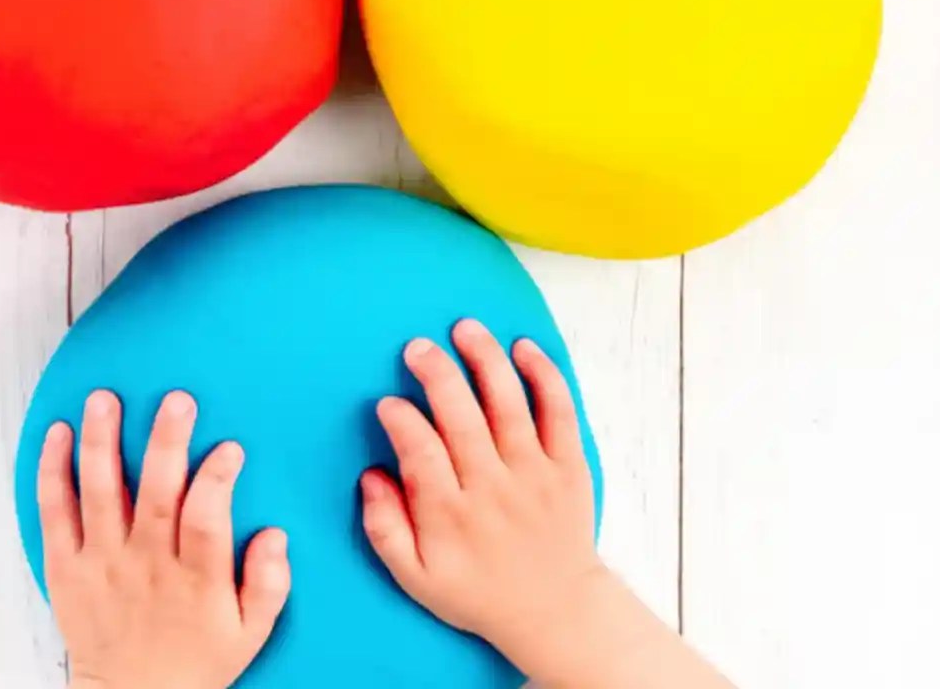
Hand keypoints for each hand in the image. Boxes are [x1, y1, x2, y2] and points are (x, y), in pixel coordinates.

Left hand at [37, 390, 290, 688]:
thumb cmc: (194, 663)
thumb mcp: (249, 634)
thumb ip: (268, 583)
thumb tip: (274, 536)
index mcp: (194, 579)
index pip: (206, 518)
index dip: (218, 479)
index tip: (229, 448)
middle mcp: (145, 565)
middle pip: (155, 493)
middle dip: (166, 442)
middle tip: (176, 400)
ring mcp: (101, 563)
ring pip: (100, 492)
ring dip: (103, 442)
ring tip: (105, 399)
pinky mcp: (65, 567)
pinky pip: (54, 512)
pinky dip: (53, 472)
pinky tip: (59, 434)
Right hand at [360, 319, 602, 655]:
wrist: (555, 609)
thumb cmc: (478, 591)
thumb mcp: (416, 577)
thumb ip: (385, 528)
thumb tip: (371, 476)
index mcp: (450, 515)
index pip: (421, 452)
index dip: (401, 420)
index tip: (388, 404)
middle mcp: (492, 488)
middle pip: (462, 418)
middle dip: (437, 375)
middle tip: (417, 347)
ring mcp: (534, 474)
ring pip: (509, 405)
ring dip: (486, 361)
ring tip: (465, 329)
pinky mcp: (568, 466)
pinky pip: (560, 412)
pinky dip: (545, 377)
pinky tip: (523, 348)